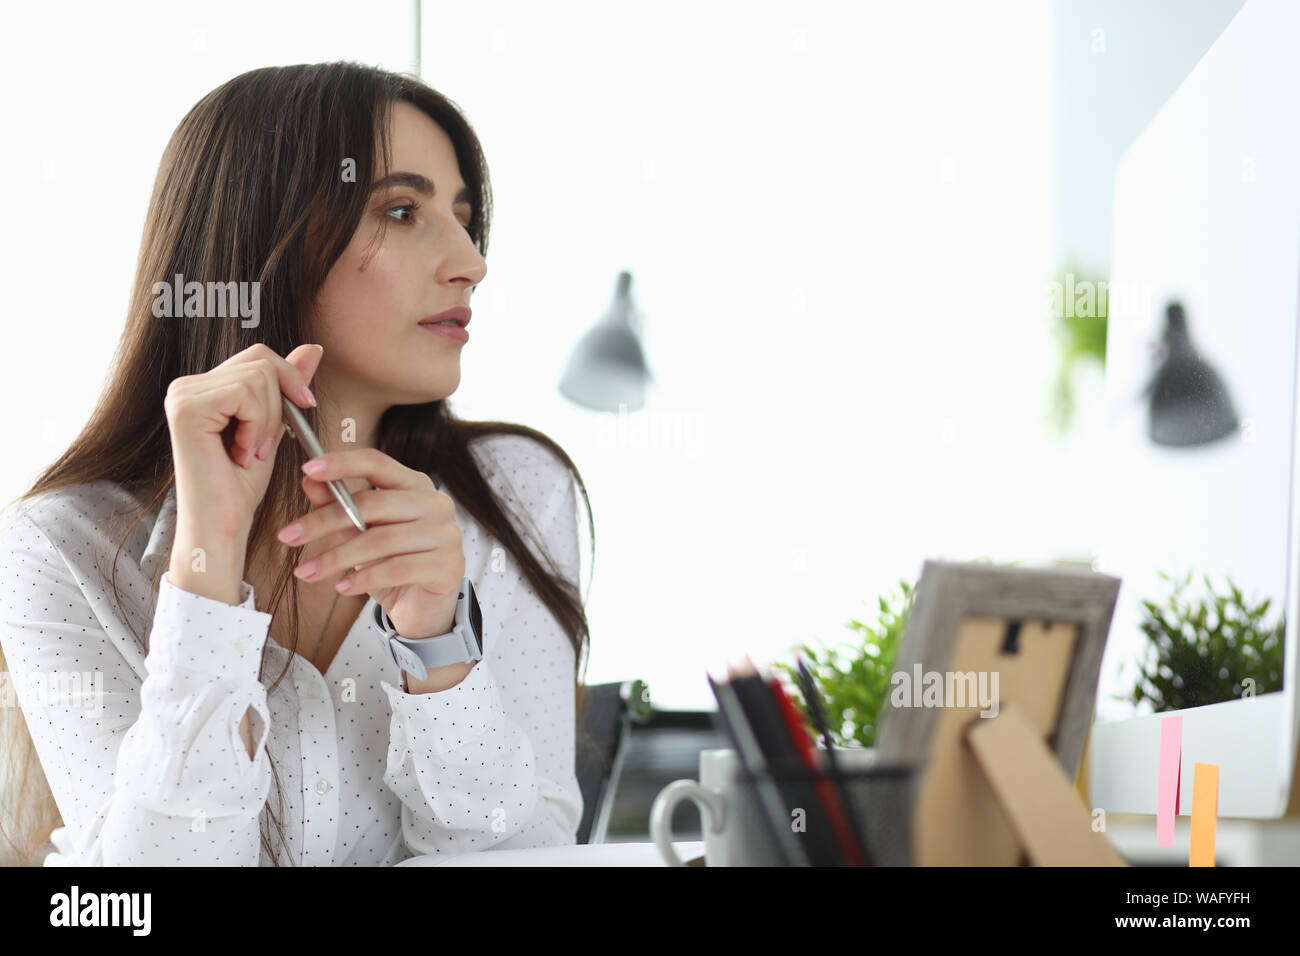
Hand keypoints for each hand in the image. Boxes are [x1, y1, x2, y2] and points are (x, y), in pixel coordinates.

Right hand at [164, 343, 323, 542]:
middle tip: (264, 444)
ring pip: (258, 377)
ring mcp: (182, 395)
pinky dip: (257, 426)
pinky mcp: (187, 408)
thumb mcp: (274, 426)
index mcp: (202, 387)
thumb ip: (287, 386)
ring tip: (249, 453)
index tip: (304, 407)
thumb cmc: (242, 485)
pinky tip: (241, 454)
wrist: (222, 525)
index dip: (289, 379)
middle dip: (280, 404)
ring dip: (269, 421)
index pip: (259, 356)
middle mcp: (185, 386)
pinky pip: (246, 394)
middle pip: (261, 361)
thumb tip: (313, 347)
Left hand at [278, 448, 465, 639]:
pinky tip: (342, 587)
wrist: (424, 608)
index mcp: (415, 485)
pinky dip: (364, 578)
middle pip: (373, 503)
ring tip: (307, 572)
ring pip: (381, 540)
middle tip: (288, 536)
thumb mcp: (360, 533)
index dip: (342, 464)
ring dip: (337, 557)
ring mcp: (446, 534)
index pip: (377, 463)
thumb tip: (310, 482)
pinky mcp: (448, 566)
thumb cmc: (392, 563)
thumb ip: (339, 506)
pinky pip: (398, 569)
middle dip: (324, 521)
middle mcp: (435, 504)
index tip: (307, 470)